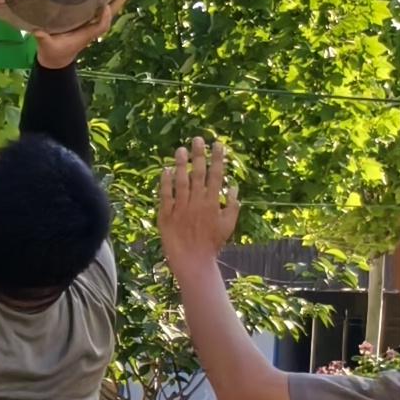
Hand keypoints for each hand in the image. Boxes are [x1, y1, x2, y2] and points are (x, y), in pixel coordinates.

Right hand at [29, 0, 135, 68]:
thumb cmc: (52, 52)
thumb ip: (43, 39)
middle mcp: (92, 27)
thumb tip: (37, 31)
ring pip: (109, 6)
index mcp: (86, 34)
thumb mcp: (46, 46)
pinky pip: (102, 5)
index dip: (104, 17)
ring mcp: (92, 22)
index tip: (104, 6)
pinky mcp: (88, 18)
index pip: (100, 26)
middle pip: (110, 12)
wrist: (57, 58)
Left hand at [158, 136, 238, 270]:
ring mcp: (180, 207)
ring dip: (181, 164)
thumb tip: (233, 187)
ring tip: (180, 149)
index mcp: (213, 203)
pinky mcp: (166, 214)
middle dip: (199, 155)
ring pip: (181, 181)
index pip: (216, 176)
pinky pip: (165, 195)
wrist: (192, 260)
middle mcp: (197, 202)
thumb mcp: (228, 225)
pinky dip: (165, 182)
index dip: (218, 159)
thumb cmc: (212, 243)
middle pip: (199, 174)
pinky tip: (165, 169)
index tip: (218, 144)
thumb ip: (231, 206)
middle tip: (197, 139)